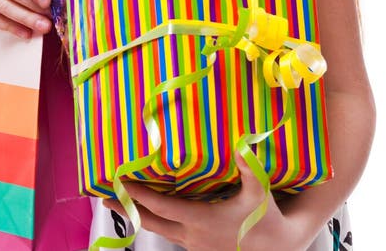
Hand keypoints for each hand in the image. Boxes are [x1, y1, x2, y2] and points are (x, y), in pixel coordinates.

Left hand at [103, 152, 304, 250]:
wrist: (279, 247)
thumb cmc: (267, 219)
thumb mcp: (259, 193)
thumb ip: (249, 170)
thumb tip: (242, 145)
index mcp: (200, 221)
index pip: (160, 207)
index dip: (138, 194)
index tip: (120, 182)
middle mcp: (191, 236)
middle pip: (149, 222)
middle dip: (127, 207)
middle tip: (106, 194)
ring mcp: (194, 244)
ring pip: (158, 229)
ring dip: (141, 214)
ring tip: (125, 198)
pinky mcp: (199, 247)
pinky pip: (171, 233)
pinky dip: (157, 220)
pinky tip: (155, 209)